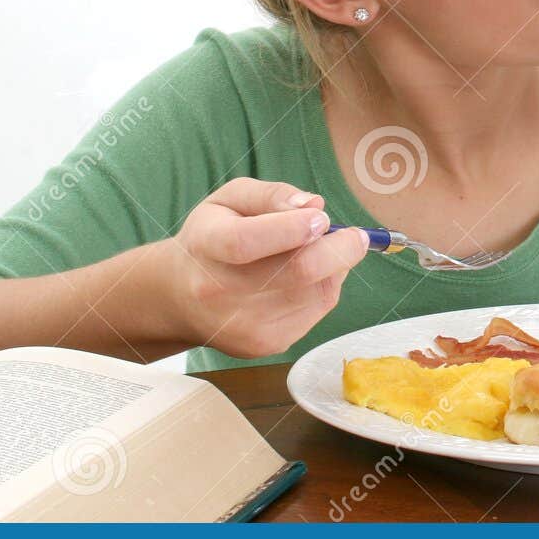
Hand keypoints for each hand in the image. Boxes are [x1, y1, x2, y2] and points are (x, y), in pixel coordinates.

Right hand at [163, 178, 369, 358]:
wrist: (183, 297)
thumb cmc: (213, 237)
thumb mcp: (230, 199)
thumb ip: (271, 195)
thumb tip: (314, 205)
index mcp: (208, 246)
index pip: (247, 241)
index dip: (291, 228)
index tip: (321, 216)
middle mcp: (221, 291)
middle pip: (296, 272)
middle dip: (339, 249)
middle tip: (355, 235)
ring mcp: (245, 324)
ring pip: (317, 291)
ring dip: (335, 267)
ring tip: (322, 252)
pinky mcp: (267, 343)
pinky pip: (318, 310)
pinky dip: (326, 287)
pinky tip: (310, 276)